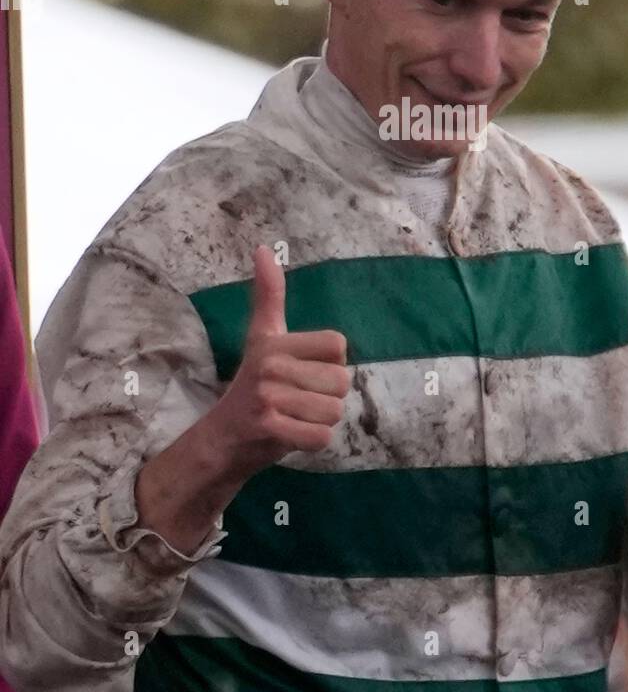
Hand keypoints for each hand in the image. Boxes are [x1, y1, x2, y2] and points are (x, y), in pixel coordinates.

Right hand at [201, 245, 349, 482]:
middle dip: (325, 398)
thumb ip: (269, 294)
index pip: (338, 345)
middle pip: (341, 381)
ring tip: (292, 418)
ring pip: (334, 411)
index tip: (302, 372)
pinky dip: (312, 442)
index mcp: (274, 340)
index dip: (328, 363)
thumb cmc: (252, 385)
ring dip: (319, 422)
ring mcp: (268, 397)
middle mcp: (270, 364)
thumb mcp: (262, 336)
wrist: (222, 439)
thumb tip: (263, 248)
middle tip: (296, 401)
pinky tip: (290, 436)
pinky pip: (321, 437)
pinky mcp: (269, 428)